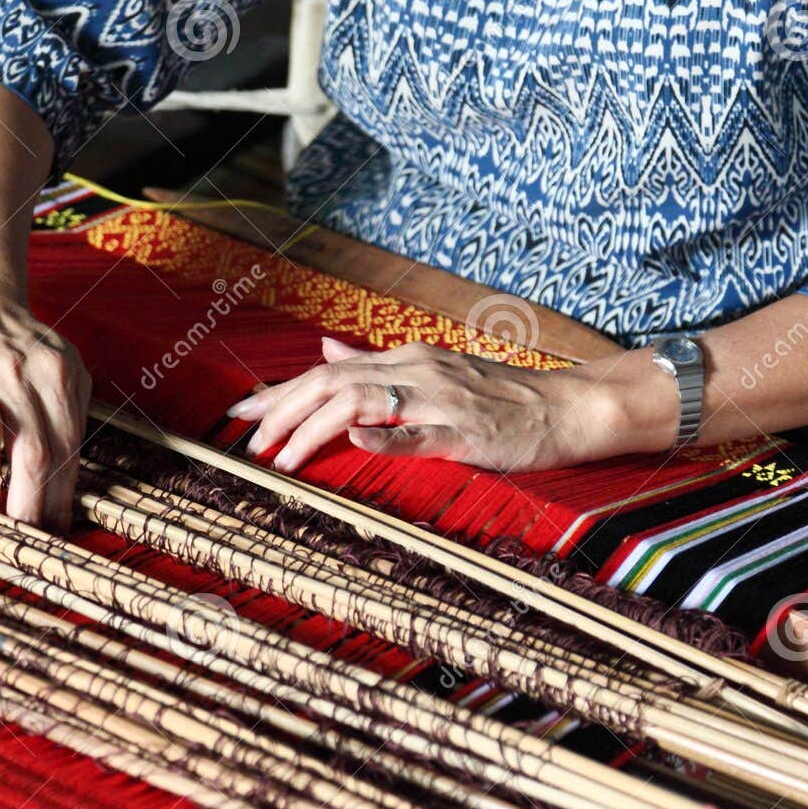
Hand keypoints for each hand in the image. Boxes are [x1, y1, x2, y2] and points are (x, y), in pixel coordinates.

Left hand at [226, 338, 661, 472]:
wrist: (564, 407)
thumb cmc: (498, 396)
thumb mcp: (432, 370)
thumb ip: (376, 363)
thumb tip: (326, 351)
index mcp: (407, 359)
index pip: (327, 372)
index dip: (281, 393)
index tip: (243, 415)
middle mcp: (418, 372)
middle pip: (333, 384)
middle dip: (284, 412)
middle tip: (251, 442)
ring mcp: (441, 402)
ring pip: (364, 404)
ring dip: (314, 430)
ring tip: (280, 457)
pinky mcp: (465, 433)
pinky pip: (418, 433)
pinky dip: (383, 435)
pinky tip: (352, 440)